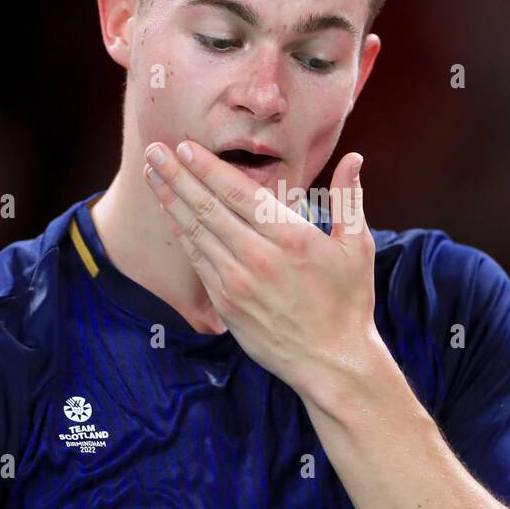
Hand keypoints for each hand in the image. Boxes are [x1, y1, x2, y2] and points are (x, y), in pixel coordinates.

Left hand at [143, 140, 384, 395]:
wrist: (331, 361)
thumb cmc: (347, 301)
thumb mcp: (357, 246)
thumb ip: (348, 198)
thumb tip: (353, 158)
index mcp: (291, 237)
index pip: (238, 192)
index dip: (207, 167)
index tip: (185, 146)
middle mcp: (258, 257)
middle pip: (207, 207)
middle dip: (177, 175)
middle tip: (154, 151)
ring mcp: (237, 282)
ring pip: (195, 232)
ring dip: (171, 201)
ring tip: (153, 175)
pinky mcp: (226, 304)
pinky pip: (197, 261)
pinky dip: (181, 234)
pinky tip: (170, 215)